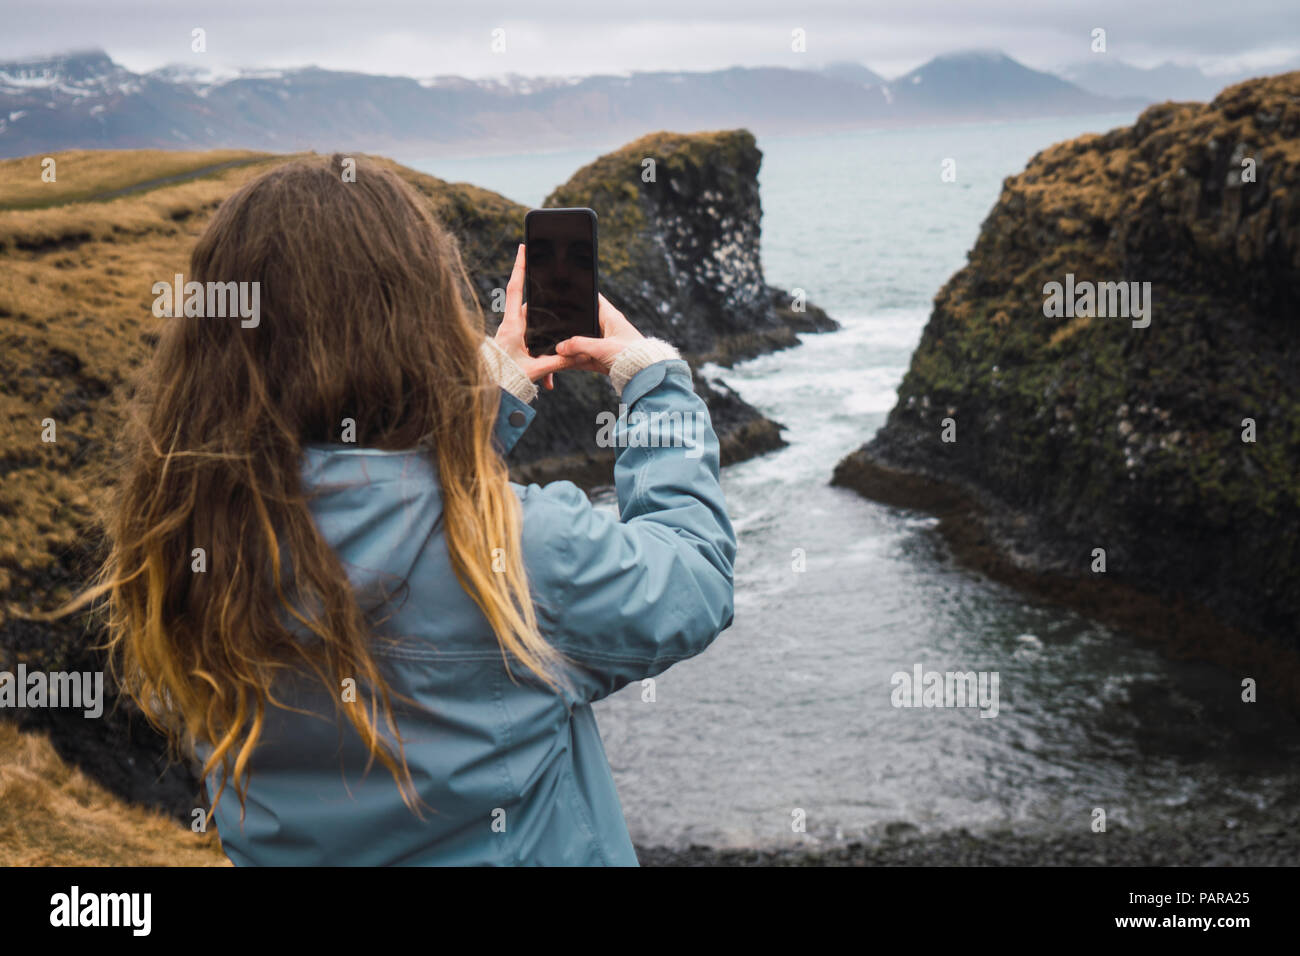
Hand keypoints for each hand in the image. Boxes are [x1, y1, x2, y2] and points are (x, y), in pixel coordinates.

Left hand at [494, 243, 573, 388]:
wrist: (488, 393)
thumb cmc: (505, 379)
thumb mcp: (534, 370)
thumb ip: (557, 362)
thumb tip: (577, 355)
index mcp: (512, 325)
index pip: (514, 288)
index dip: (519, 267)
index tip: (522, 247)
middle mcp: (511, 327)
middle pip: (534, 312)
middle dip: (550, 323)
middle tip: (561, 325)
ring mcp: (512, 336)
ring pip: (535, 334)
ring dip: (545, 351)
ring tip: (549, 376)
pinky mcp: (514, 347)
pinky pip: (532, 347)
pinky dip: (541, 362)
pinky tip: (546, 381)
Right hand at [554, 293, 644, 374]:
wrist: (645, 375)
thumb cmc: (631, 356)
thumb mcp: (602, 348)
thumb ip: (579, 345)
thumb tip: (560, 347)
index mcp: (611, 317)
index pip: (594, 298)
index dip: (582, 293)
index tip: (566, 291)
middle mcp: (606, 328)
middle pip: (582, 323)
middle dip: (568, 326)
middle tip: (552, 325)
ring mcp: (603, 344)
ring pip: (581, 342)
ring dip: (569, 347)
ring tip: (552, 349)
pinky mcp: (601, 359)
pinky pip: (582, 357)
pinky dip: (573, 360)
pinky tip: (560, 361)